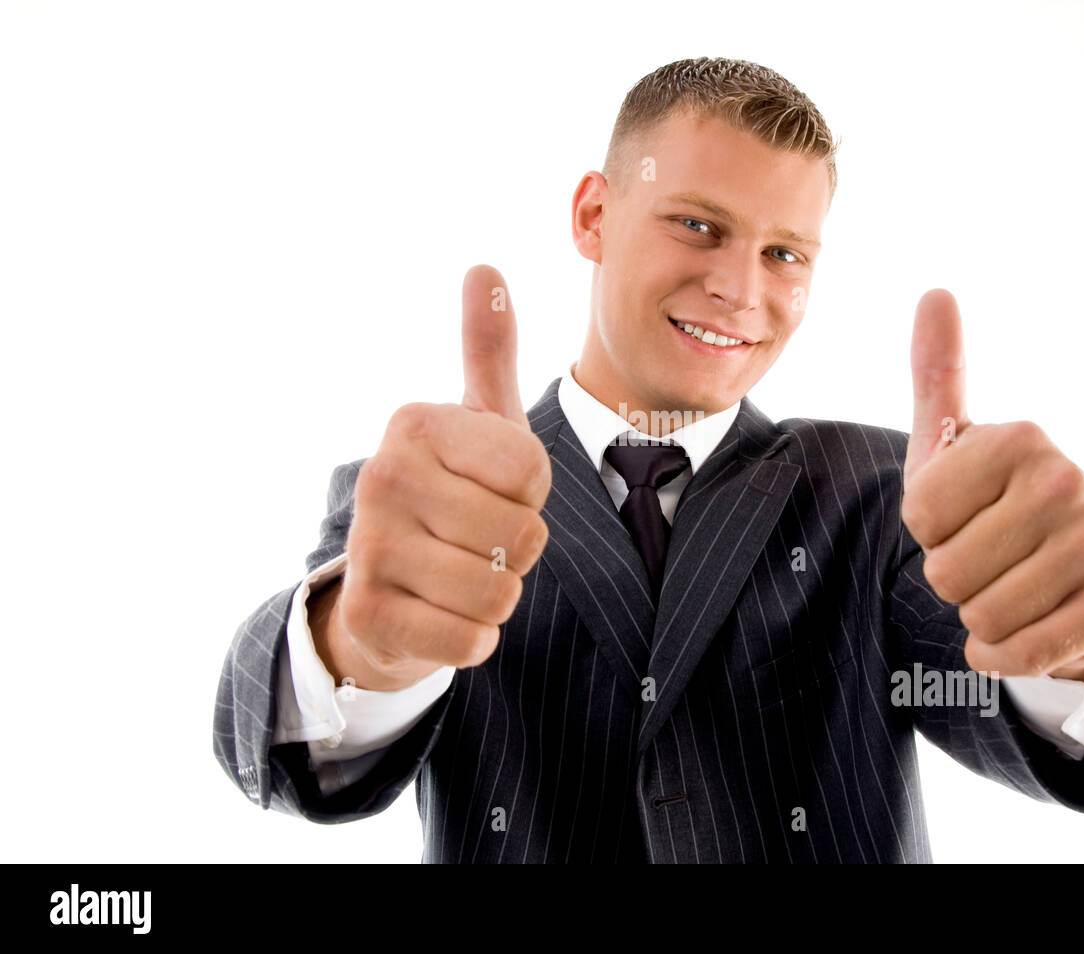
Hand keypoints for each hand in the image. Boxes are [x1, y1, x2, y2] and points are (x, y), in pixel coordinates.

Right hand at [334, 265, 551, 685]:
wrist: (382, 588)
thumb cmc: (449, 495)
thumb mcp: (475, 422)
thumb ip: (487, 350)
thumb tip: (485, 269)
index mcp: (416, 424)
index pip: (533, 471)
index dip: (532, 495)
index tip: (492, 490)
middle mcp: (382, 476)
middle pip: (524, 535)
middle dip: (517, 550)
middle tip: (474, 540)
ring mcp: (367, 547)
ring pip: (500, 591)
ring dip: (497, 596)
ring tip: (459, 576)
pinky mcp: (369, 616)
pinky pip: (472, 641)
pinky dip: (472, 639)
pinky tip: (441, 616)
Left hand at [900, 290, 1083, 684]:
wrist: (1060, 575)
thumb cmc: (988, 504)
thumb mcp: (950, 442)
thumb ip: (938, 373)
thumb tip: (936, 291)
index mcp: (1022, 439)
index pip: (920, 518)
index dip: (926, 531)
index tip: (959, 515)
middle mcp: (1069, 481)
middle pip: (947, 572)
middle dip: (952, 578)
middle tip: (986, 556)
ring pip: (982, 617)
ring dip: (979, 616)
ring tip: (1008, 585)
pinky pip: (1021, 653)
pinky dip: (1005, 655)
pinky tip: (1023, 629)